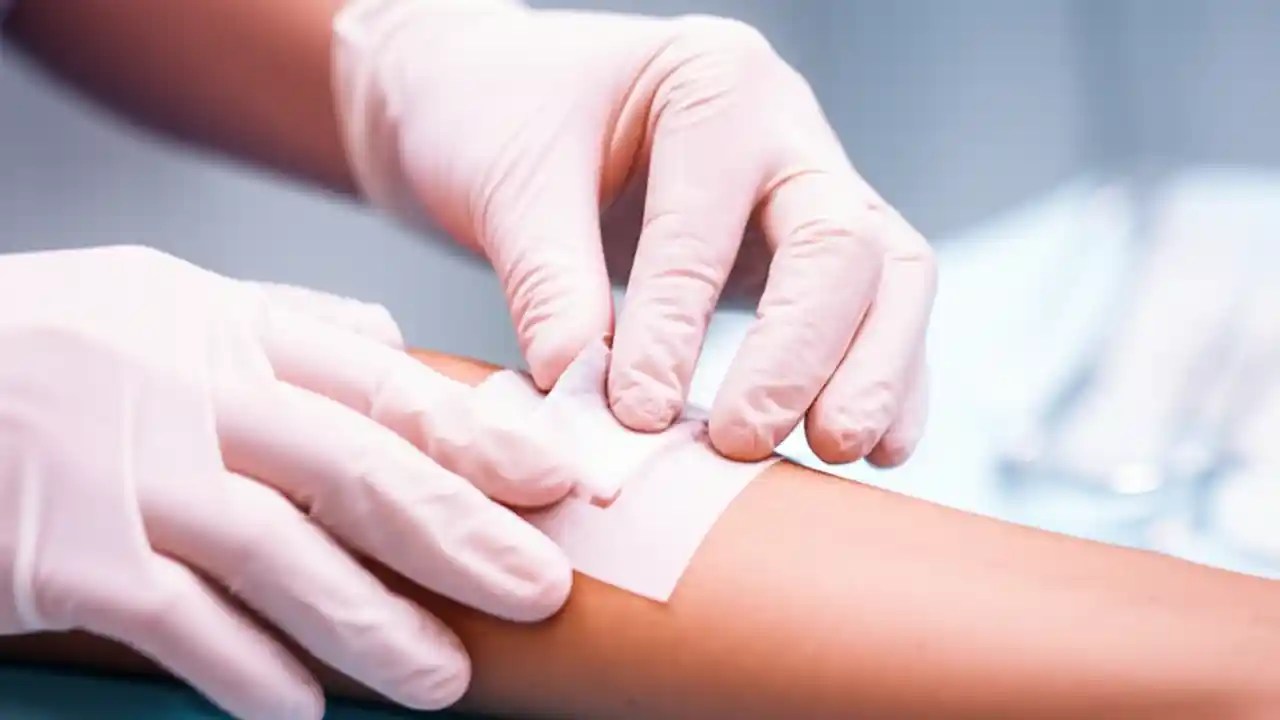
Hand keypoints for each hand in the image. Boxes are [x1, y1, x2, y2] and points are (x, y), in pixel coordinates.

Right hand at [0, 246, 573, 718]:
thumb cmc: (48, 348)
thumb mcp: (167, 302)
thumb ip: (282, 323)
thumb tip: (387, 340)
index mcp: (227, 327)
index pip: (380, 384)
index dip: (477, 438)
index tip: (552, 481)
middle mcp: (191, 391)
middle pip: (355, 468)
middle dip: (461, 536)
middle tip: (540, 591)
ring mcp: (130, 473)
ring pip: (282, 553)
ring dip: (373, 626)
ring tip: (443, 679)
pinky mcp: (67, 552)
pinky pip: (179, 621)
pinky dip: (247, 669)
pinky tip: (301, 709)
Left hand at [335, 0, 936, 464]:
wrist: (496, 96)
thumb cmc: (500, 112)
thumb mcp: (507, 180)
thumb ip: (546, 280)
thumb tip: (579, 388)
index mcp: (714, 81)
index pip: (708, 224)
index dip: (675, 327)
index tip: (637, 413)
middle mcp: (785, 129)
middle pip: (842, 244)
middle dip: (802, 355)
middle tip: (743, 442)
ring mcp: (811, 187)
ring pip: (890, 276)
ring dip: (873, 373)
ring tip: (836, 454)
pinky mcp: (809, 249)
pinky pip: (878, 309)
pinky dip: (885, 377)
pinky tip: (876, 446)